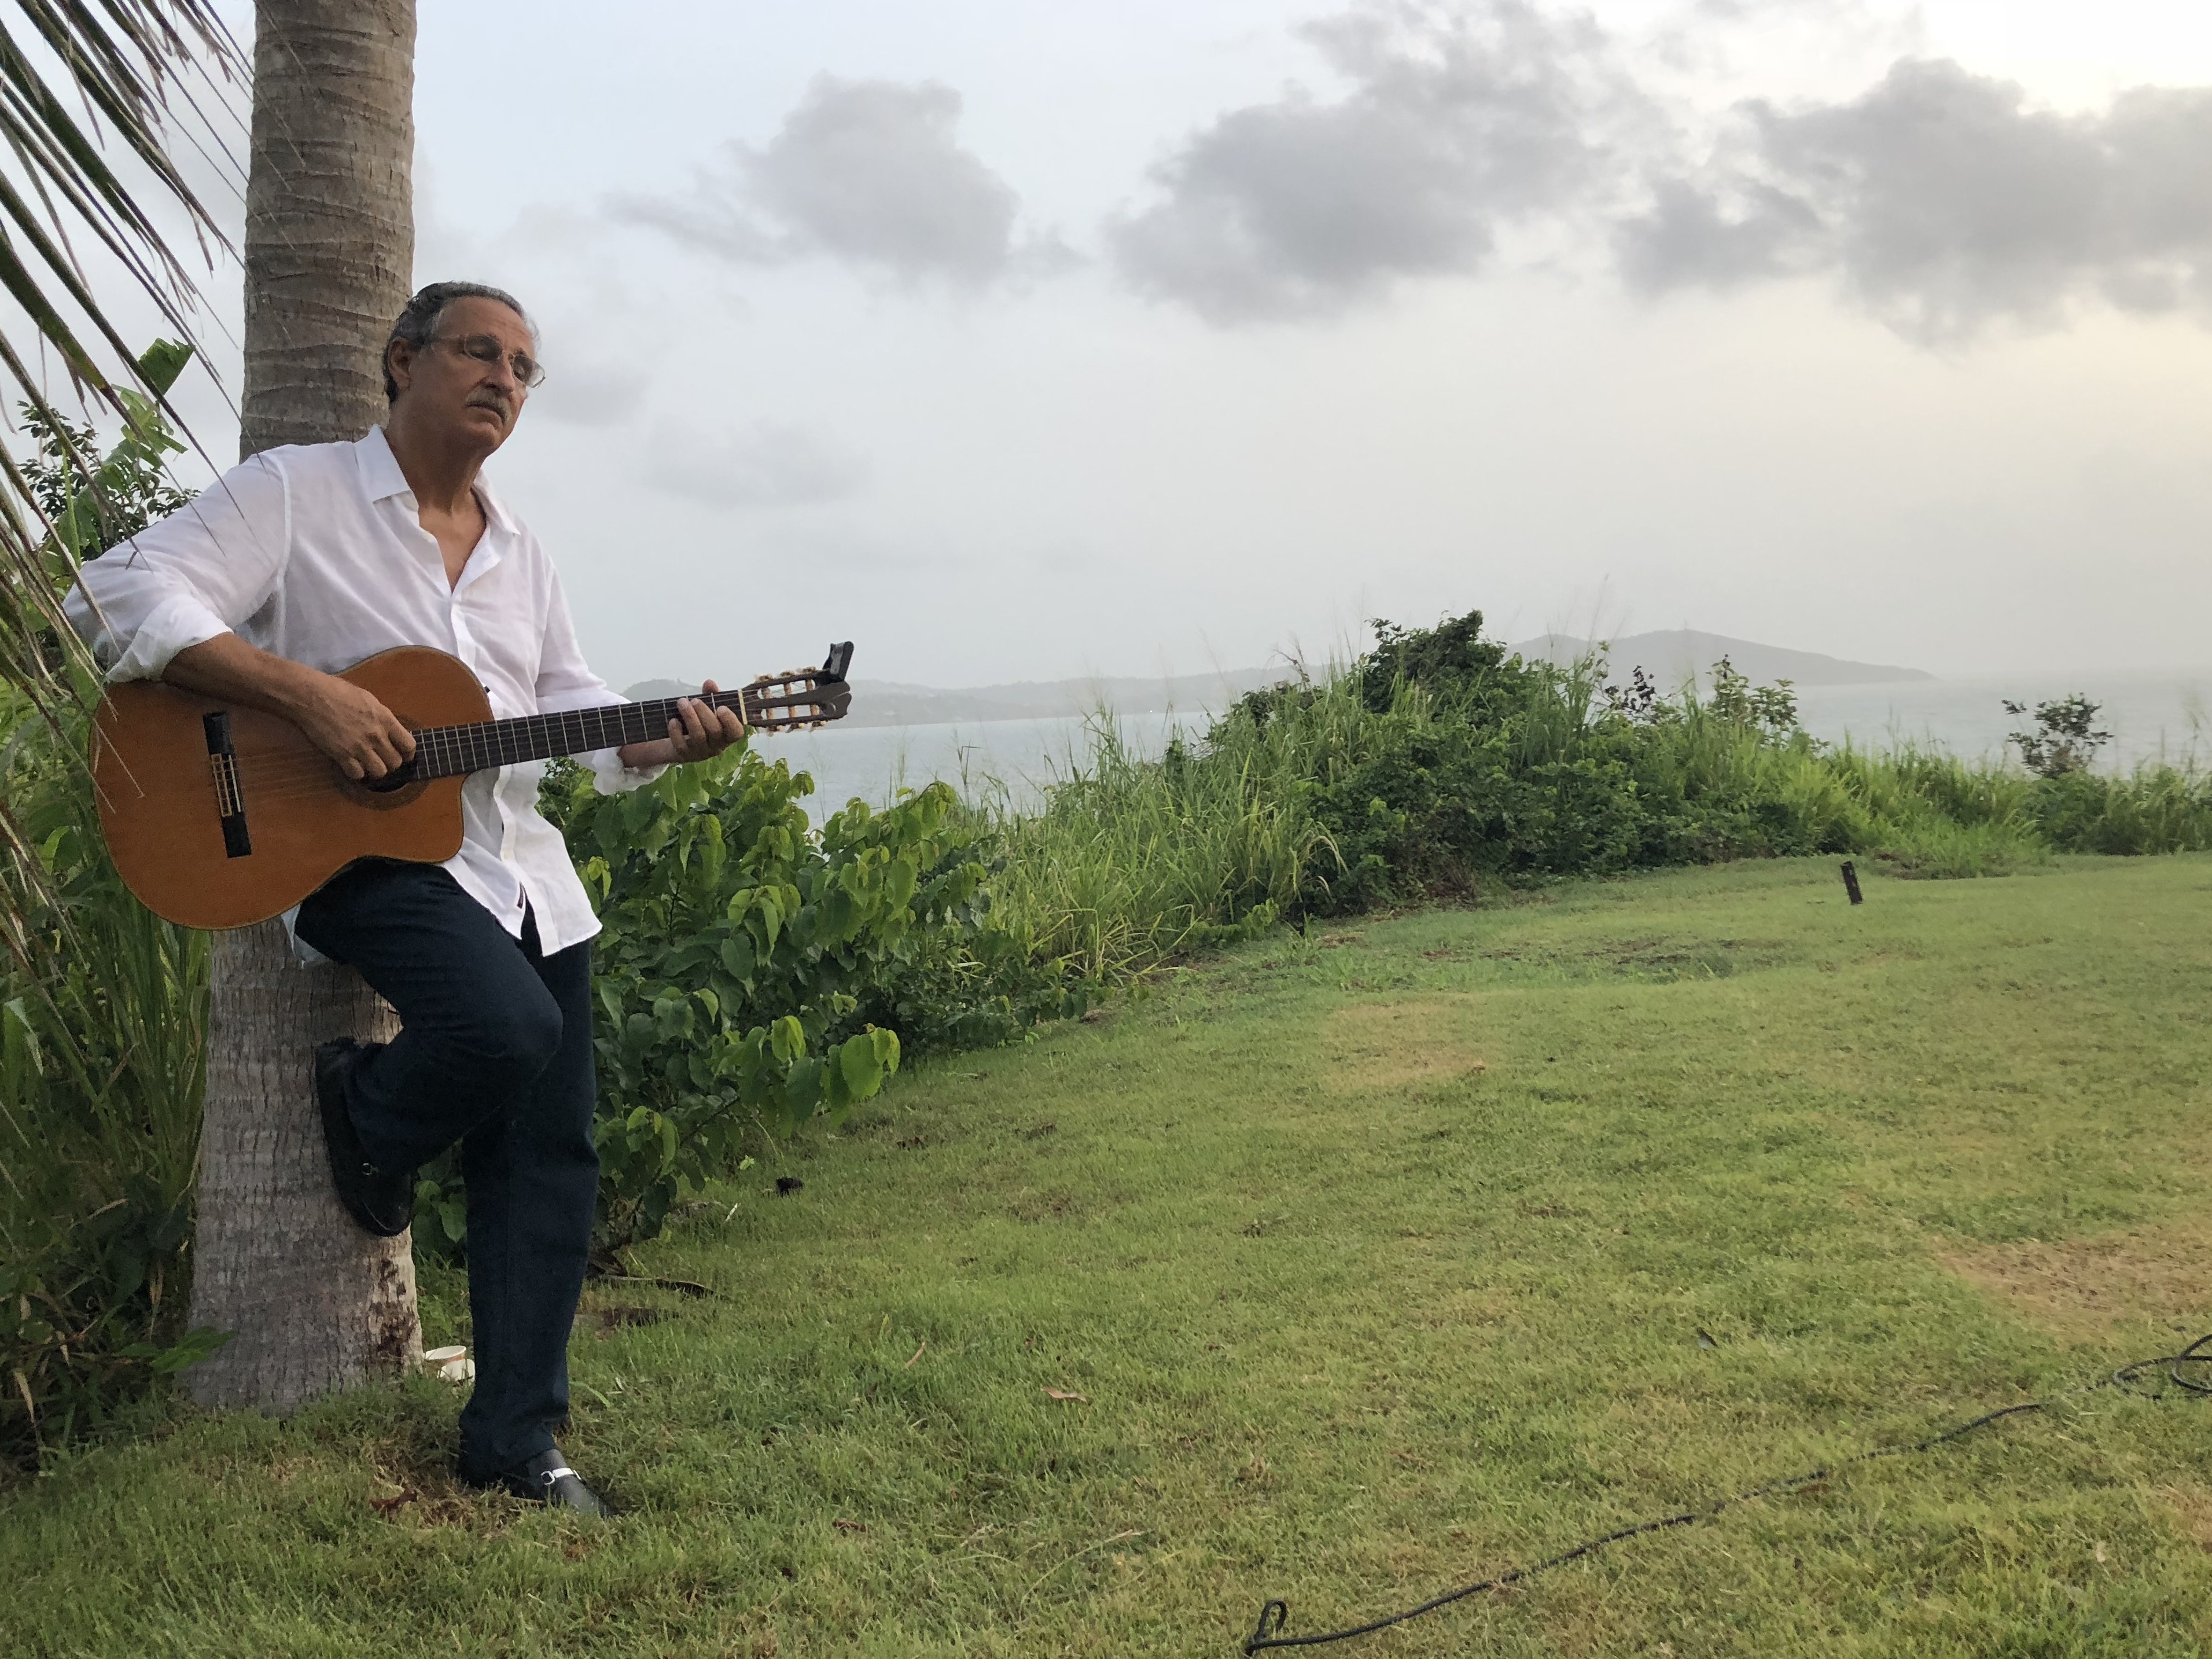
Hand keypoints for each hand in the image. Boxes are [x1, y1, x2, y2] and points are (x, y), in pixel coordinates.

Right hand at [294, 670, 417, 780]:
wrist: (312, 696)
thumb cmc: (339, 692)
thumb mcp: (369, 700)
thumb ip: (382, 717)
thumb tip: (391, 731)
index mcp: (385, 719)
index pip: (409, 745)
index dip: (408, 753)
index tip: (404, 755)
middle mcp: (376, 735)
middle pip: (396, 762)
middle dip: (391, 763)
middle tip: (383, 758)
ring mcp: (359, 747)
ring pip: (380, 772)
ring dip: (375, 770)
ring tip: (369, 763)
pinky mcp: (342, 755)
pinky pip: (357, 774)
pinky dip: (356, 773)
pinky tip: (353, 764)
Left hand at [665, 681, 747, 761]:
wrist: (680, 740)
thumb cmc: (700, 720)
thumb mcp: (708, 708)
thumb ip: (711, 695)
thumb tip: (709, 683)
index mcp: (727, 734)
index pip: (736, 732)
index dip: (730, 721)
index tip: (721, 707)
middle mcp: (717, 745)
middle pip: (715, 731)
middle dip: (704, 713)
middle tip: (694, 700)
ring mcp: (701, 752)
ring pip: (698, 737)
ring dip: (690, 717)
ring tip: (682, 702)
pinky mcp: (685, 754)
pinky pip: (681, 745)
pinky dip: (676, 731)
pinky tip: (674, 720)